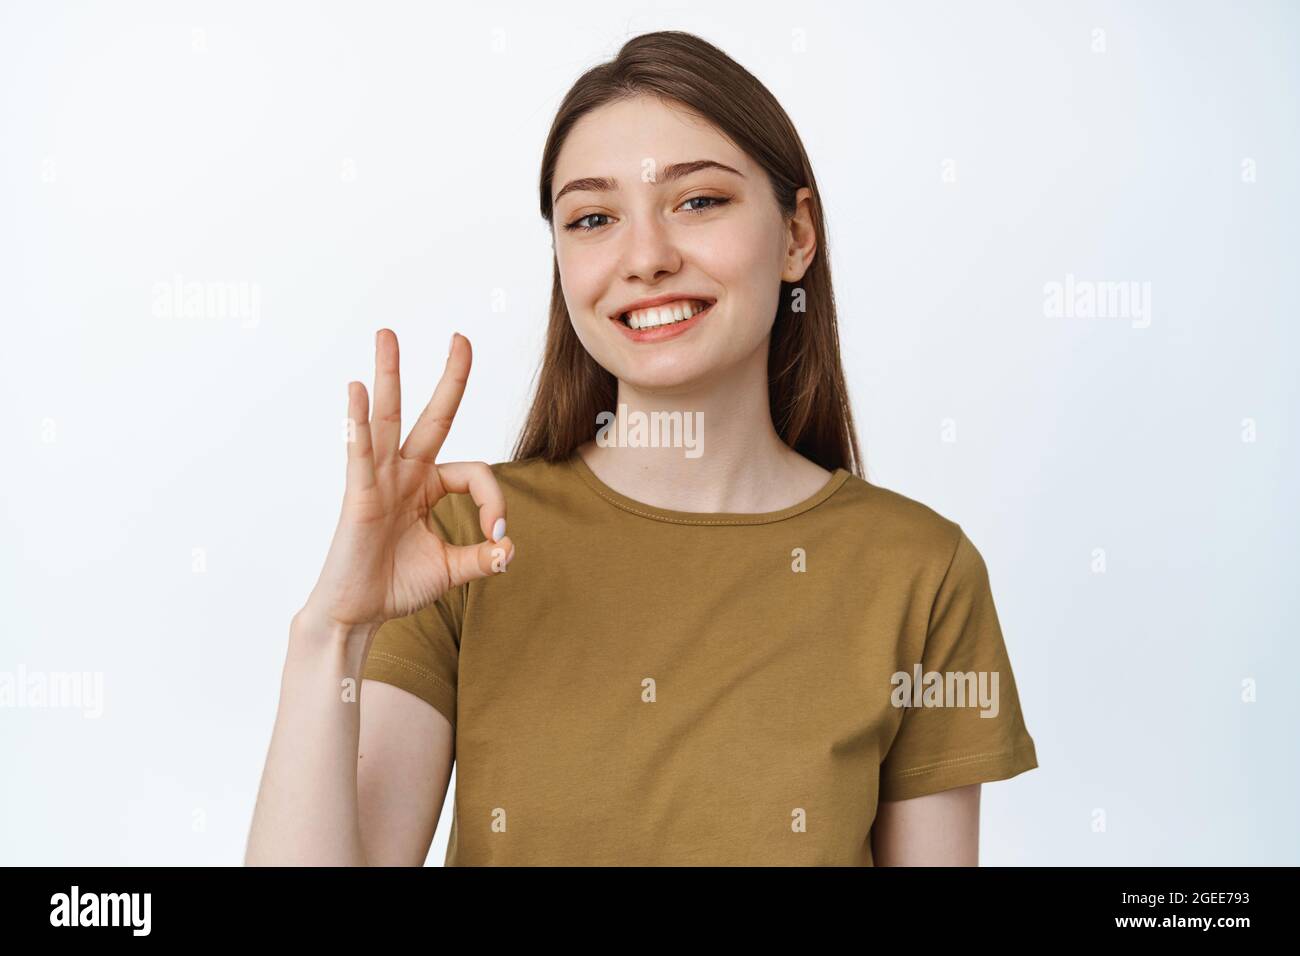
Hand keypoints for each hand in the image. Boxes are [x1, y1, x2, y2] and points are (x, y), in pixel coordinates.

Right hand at [298, 329, 513, 632]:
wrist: (356, 615)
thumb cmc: (395, 586)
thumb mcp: (451, 569)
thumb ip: (483, 557)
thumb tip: (510, 548)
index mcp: (427, 486)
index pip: (474, 474)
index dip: (494, 501)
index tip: (496, 535)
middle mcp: (403, 475)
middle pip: (431, 417)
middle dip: (449, 378)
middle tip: (461, 337)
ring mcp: (379, 481)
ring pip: (388, 419)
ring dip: (389, 375)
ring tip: (388, 334)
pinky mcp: (358, 496)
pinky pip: (360, 452)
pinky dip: (358, 421)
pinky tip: (358, 389)